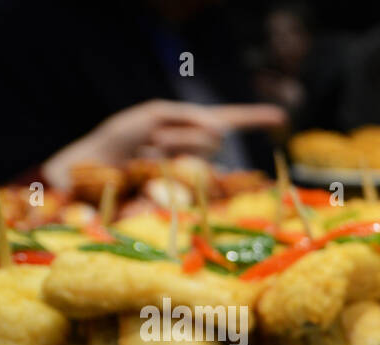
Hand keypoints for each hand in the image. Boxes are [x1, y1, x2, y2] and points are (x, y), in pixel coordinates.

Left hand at [42, 100, 287, 186]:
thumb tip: (221, 129)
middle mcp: (201, 151)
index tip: (282, 116)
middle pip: (213, 138)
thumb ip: (190, 118)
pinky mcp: (187, 194)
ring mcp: (195, 172)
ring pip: (202, 154)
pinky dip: (168, 166)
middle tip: (152, 140)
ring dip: (170, 147)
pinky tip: (148, 171)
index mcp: (195, 128)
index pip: (233, 120)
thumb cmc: (123, 138)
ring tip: (145, 154)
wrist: (98, 166)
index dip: (257, 118)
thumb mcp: (157, 115)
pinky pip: (193, 175)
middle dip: (182, 134)